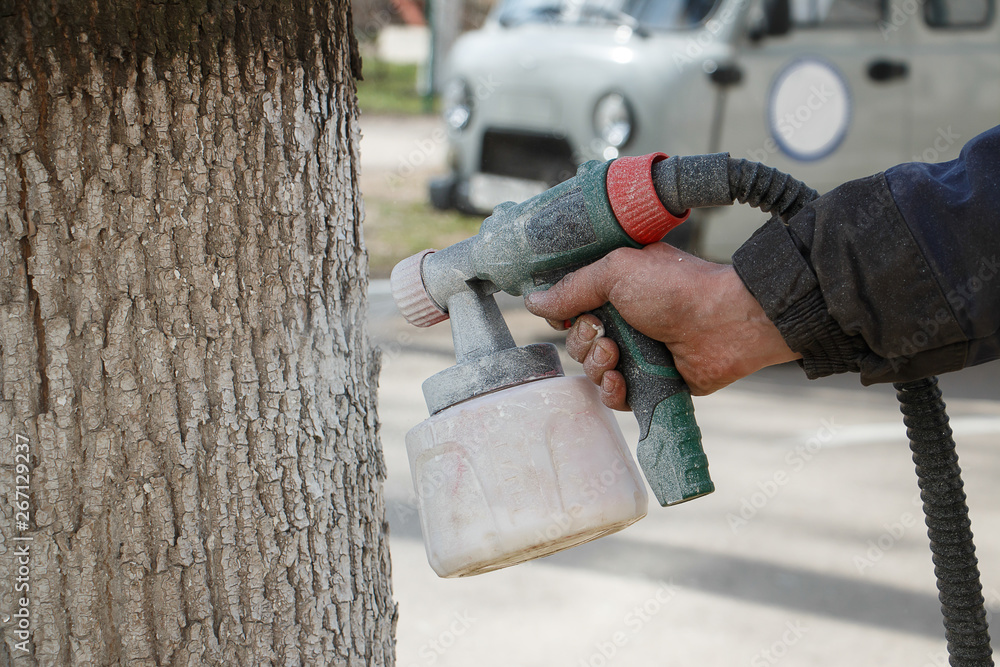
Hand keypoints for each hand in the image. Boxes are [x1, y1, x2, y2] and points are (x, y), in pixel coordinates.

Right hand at [524, 243, 799, 406]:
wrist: (723, 322)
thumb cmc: (675, 287)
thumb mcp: (616, 272)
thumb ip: (572, 288)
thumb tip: (533, 301)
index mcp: (615, 290)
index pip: (571, 308)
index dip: (564, 314)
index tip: (569, 313)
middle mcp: (624, 321)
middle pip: (576, 341)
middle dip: (582, 341)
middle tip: (604, 333)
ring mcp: (637, 353)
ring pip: (591, 369)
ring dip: (595, 365)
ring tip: (616, 355)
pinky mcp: (650, 383)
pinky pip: (614, 396)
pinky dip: (611, 391)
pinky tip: (619, 380)